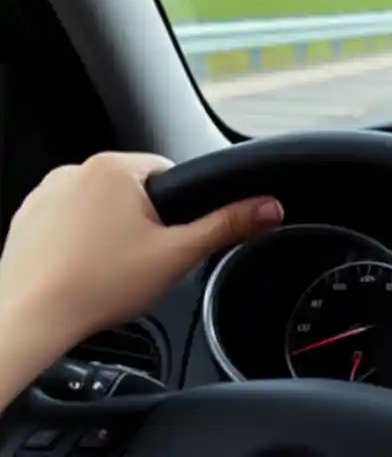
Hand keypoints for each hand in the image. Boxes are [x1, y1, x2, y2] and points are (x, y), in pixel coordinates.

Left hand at [0, 152, 282, 395]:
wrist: (30, 318)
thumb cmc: (97, 286)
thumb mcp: (178, 254)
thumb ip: (227, 225)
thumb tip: (270, 206)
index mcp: (116, 168)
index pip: (169, 176)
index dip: (177, 213)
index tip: (168, 242)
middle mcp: (76, 170)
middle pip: (135, 193)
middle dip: (144, 225)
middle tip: (140, 262)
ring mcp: (45, 194)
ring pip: (102, 209)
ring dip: (111, 233)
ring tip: (108, 270)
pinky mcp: (27, 219)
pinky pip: (69, 223)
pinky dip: (79, 243)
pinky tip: (82, 271)